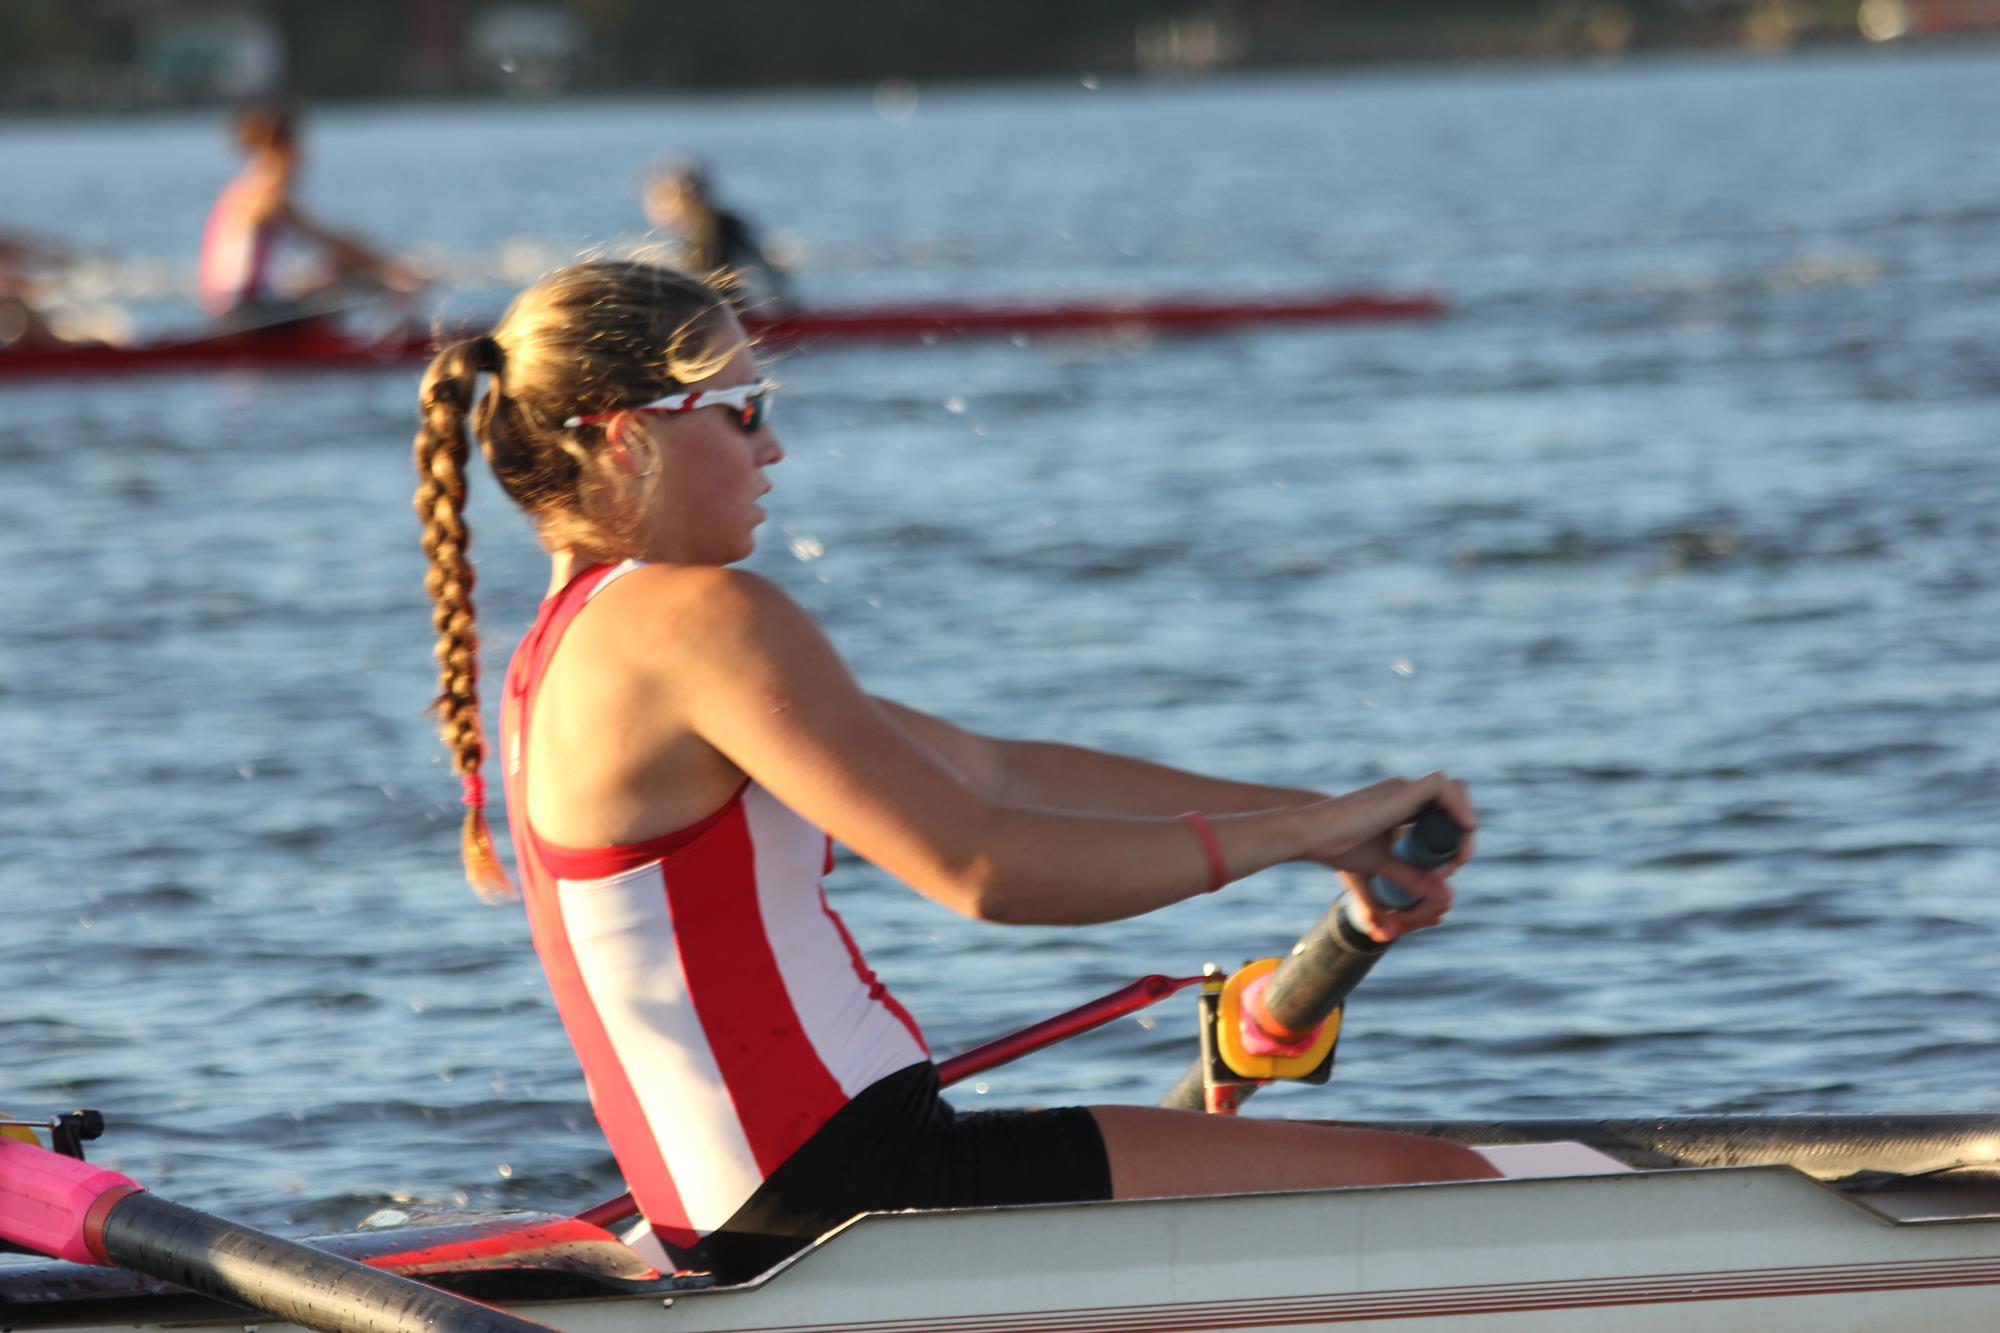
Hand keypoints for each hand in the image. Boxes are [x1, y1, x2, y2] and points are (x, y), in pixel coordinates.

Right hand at [1301, 772, 1476, 940]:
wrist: (1313, 835)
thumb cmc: (1338, 848)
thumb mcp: (1383, 866)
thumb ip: (1412, 878)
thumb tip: (1446, 897)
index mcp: (1402, 806)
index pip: (1443, 816)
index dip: (1453, 842)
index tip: (1444, 873)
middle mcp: (1406, 792)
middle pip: (1454, 803)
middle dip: (1463, 835)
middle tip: (1452, 867)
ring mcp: (1405, 788)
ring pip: (1455, 790)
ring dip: (1464, 823)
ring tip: (1457, 856)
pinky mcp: (1403, 789)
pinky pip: (1443, 787)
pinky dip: (1458, 807)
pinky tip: (1461, 832)